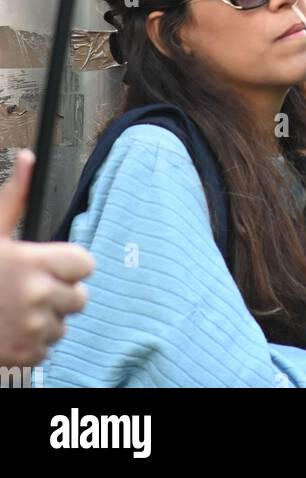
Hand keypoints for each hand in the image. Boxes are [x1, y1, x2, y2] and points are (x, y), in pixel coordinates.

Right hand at [0, 149, 93, 365]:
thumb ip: (16, 197)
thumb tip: (28, 157)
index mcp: (32, 263)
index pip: (86, 264)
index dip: (70, 265)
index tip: (52, 265)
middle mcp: (37, 296)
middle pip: (80, 297)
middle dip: (61, 293)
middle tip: (32, 289)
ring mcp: (31, 329)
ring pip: (64, 323)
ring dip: (47, 319)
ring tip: (17, 309)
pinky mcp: (25, 355)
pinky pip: (48, 347)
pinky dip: (34, 341)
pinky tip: (12, 329)